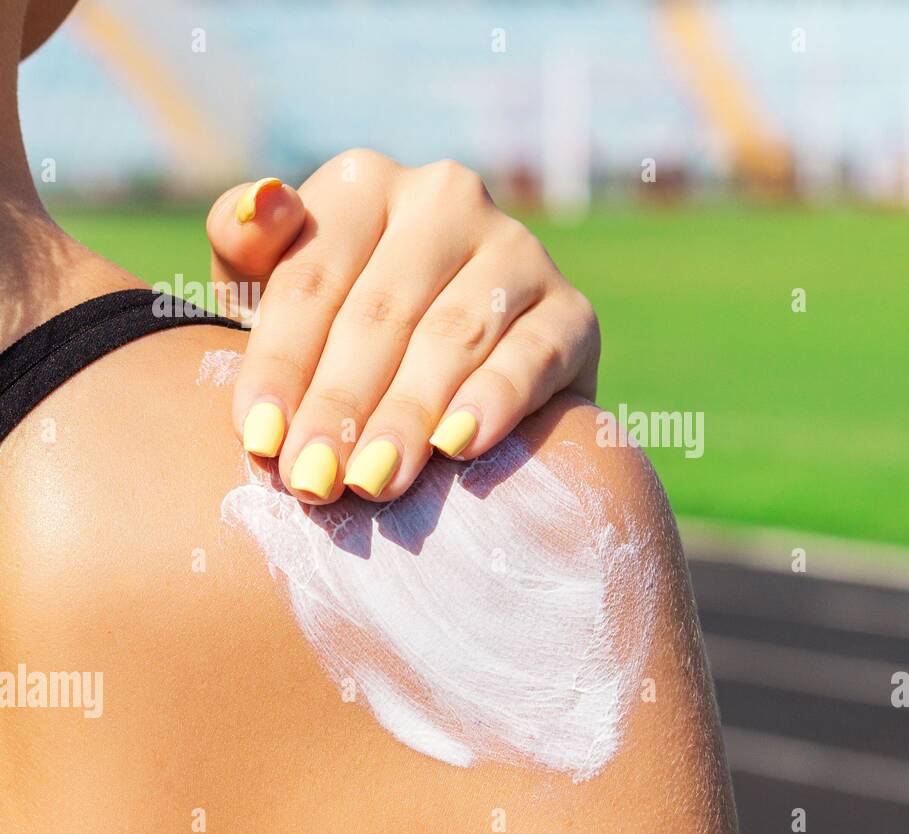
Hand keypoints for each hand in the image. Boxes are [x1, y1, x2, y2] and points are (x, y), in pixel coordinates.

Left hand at [205, 149, 599, 502]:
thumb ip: (244, 246)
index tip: (258, 441)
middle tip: (313, 482)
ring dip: (408, 415)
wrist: (459, 383)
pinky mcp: (573, 310)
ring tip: (373, 482)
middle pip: (381, 311)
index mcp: (364, 183)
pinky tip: (459, 445)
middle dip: (341, 405)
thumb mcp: (271, 293)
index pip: (313, 277)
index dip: (281, 363)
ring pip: (454, 335)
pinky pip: (532, 355)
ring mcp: (518, 249)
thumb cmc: (338, 337)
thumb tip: (260, 200)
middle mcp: (447, 198)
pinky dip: (494, 400)